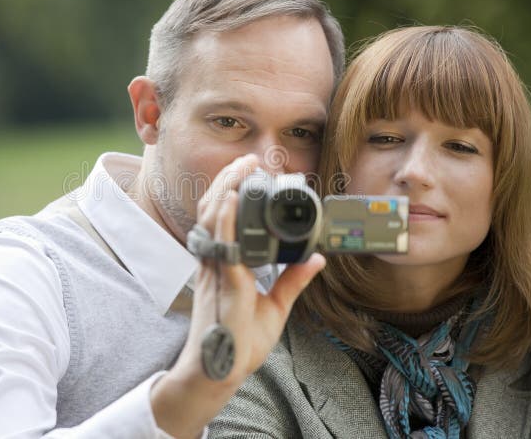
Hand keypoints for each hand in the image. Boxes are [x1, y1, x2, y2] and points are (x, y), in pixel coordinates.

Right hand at [151, 154, 325, 437]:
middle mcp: (217, 261)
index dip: (233, 192)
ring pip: (214, 219)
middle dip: (228, 181)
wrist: (222, 371)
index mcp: (226, 264)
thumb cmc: (242, 342)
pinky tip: (231, 197)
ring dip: (226, 189)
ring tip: (241, 167)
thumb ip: (293, 280)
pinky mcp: (222, 282)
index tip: (250, 173)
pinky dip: (225, 218)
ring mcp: (216, 270)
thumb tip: (316, 258)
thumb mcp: (276, 307)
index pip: (224, 219)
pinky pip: (221, 244)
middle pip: (215, 210)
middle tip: (247, 159)